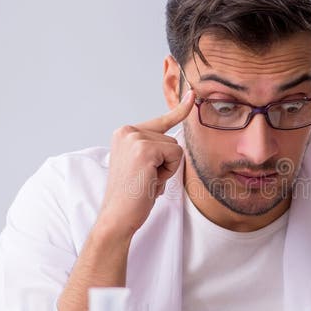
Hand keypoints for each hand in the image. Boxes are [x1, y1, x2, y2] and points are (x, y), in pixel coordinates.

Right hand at [97, 91, 194, 239]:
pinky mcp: (144, 149)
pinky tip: (150, 181)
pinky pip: (175, 155)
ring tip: (147, 181)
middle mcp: (128, 131)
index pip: (161, 120)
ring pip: (175, 148)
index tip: (193, 95)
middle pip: (171, 139)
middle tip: (146, 179)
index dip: (180, 110)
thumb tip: (176, 142)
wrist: (117, 216)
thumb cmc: (132, 195)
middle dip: (166, 163)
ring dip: (167, 169)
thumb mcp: (142, 165)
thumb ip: (154, 149)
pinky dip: (168, 172)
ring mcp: (135, 138)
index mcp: (125, 133)